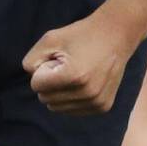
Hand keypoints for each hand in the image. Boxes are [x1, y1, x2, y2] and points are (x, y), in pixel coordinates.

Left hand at [23, 9, 137, 114]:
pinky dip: (71, 97)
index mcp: (74, 77)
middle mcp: (87, 93)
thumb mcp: (50, 39)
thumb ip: (31, 61)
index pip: (36, 85)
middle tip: (66, 64)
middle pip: (45, 98)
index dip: (42, 69)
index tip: (58, 58)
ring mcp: (96, 102)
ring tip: (75, 72)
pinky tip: (84, 81)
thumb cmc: (80, 35)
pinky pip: (71, 110)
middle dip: (50, 81)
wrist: (115, 35)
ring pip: (56, 107)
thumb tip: (32, 82)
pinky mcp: (103, 107)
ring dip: (60, 91)